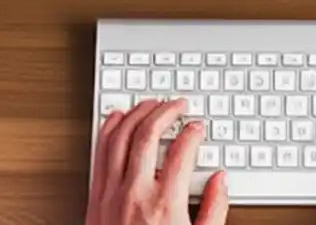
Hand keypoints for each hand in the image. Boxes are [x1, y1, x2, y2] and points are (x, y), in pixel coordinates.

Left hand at [86, 99, 228, 224]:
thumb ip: (214, 210)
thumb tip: (221, 181)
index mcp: (165, 205)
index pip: (181, 152)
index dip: (193, 133)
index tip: (198, 127)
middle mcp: (135, 195)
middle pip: (148, 135)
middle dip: (165, 112)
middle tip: (177, 104)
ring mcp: (111, 195)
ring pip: (120, 138)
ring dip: (136, 115)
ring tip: (150, 105)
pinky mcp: (94, 200)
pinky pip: (100, 154)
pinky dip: (109, 131)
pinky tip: (117, 120)